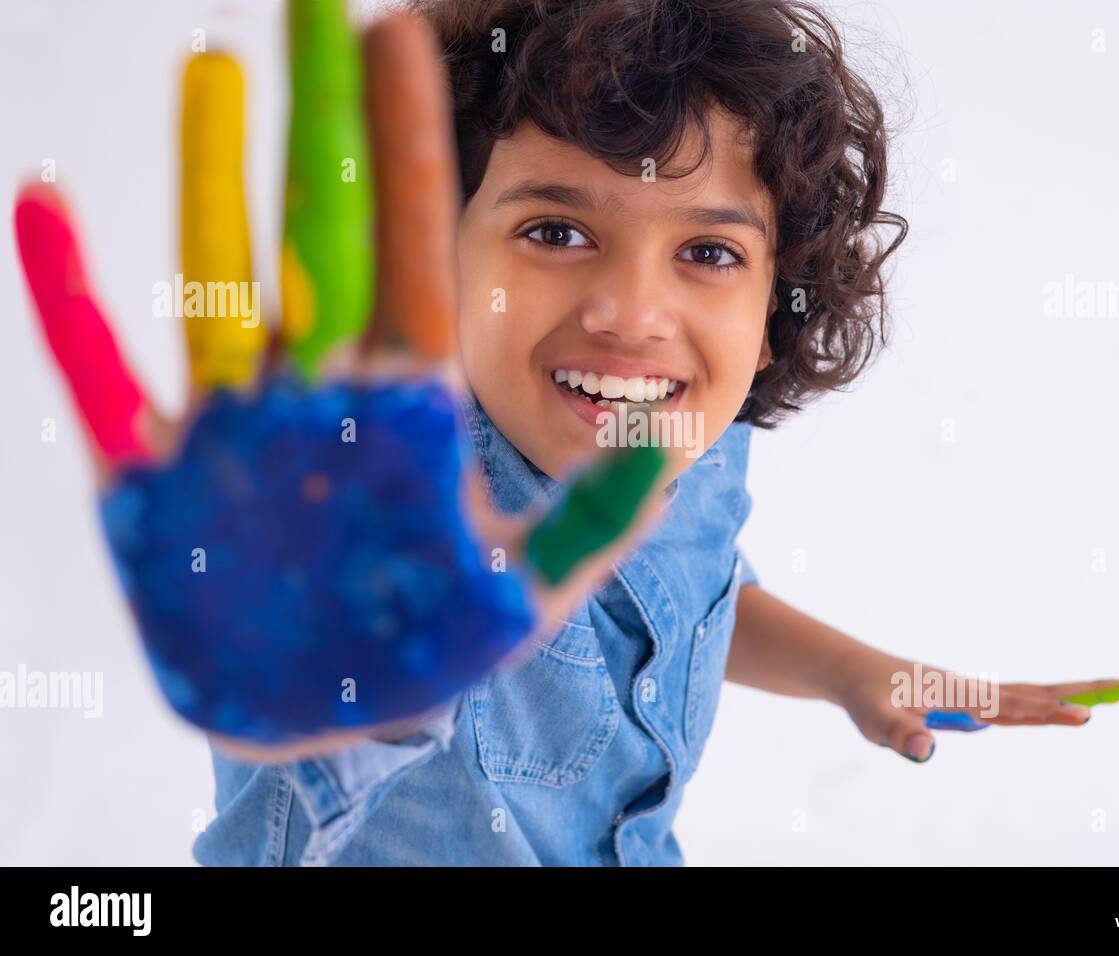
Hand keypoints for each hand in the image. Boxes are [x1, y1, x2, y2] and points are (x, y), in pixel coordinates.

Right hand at [12, 4, 667, 762]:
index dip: (404, 142)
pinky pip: (103, 372)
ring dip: (207, 181)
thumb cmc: (426, 652)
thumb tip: (668, 438)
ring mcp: (236, 426)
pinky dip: (70, 299)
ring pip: (216, 279)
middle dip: (317, 120)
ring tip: (211, 73)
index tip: (394, 35)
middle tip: (311, 3)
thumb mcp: (524, 593)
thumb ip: (593, 522)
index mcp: (408, 402)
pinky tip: (48, 211)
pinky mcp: (158, 478)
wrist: (329, 726)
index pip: (410, 245)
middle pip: (317, 229)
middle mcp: (321, 389)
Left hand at [835, 648, 1118, 762]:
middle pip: (1039, 690)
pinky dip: (1046, 702)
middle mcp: (976, 690)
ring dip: (1075, 693)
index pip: (1013, 705)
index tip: (1086, 715)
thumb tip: (929, 750)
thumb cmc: (864, 697)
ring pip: (1033, 693)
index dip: (1047, 711)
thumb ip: (900, 735)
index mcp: (961, 694)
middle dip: (1087, 690)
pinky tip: (1061, 707)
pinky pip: (1017, 702)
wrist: (852, 671)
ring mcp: (976, 693)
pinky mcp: (971, 700)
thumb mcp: (875, 720)